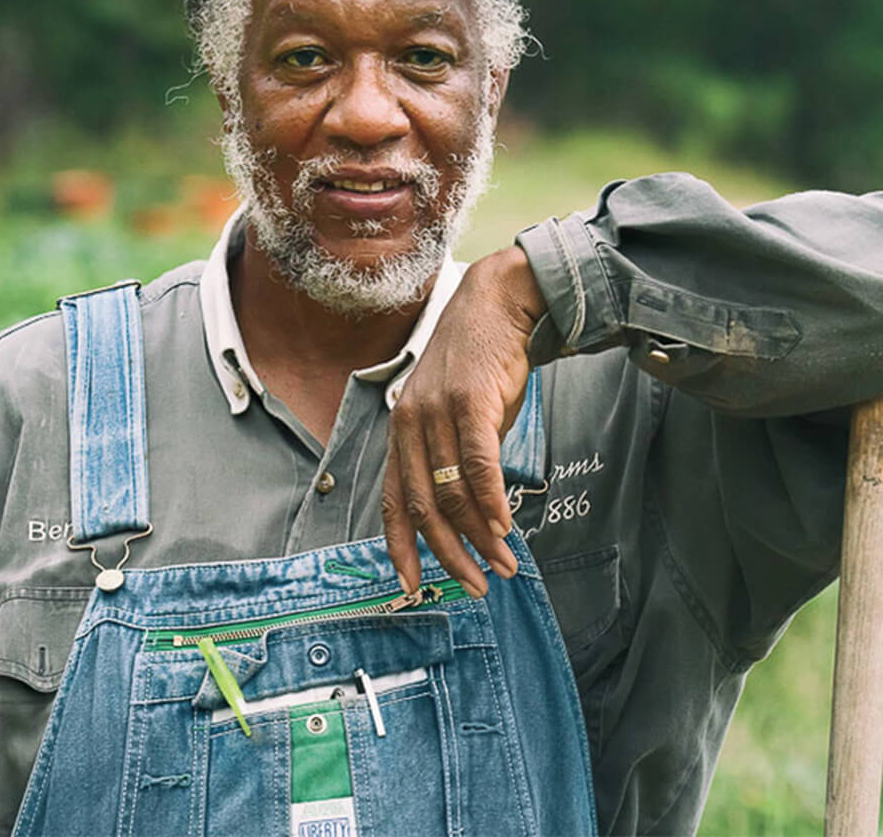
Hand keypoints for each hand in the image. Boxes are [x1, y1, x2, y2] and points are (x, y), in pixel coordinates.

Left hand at [382, 244, 546, 596]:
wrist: (495, 307)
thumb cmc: (477, 367)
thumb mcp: (453, 416)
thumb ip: (451, 459)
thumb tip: (470, 514)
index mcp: (400, 433)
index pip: (392, 502)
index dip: (400, 548)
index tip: (410, 587)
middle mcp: (409, 424)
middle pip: (423, 506)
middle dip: (450, 554)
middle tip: (477, 585)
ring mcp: (437, 412)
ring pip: (453, 491)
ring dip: (480, 536)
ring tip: (504, 564)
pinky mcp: (469, 402)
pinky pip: (479, 463)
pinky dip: (490, 500)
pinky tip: (504, 526)